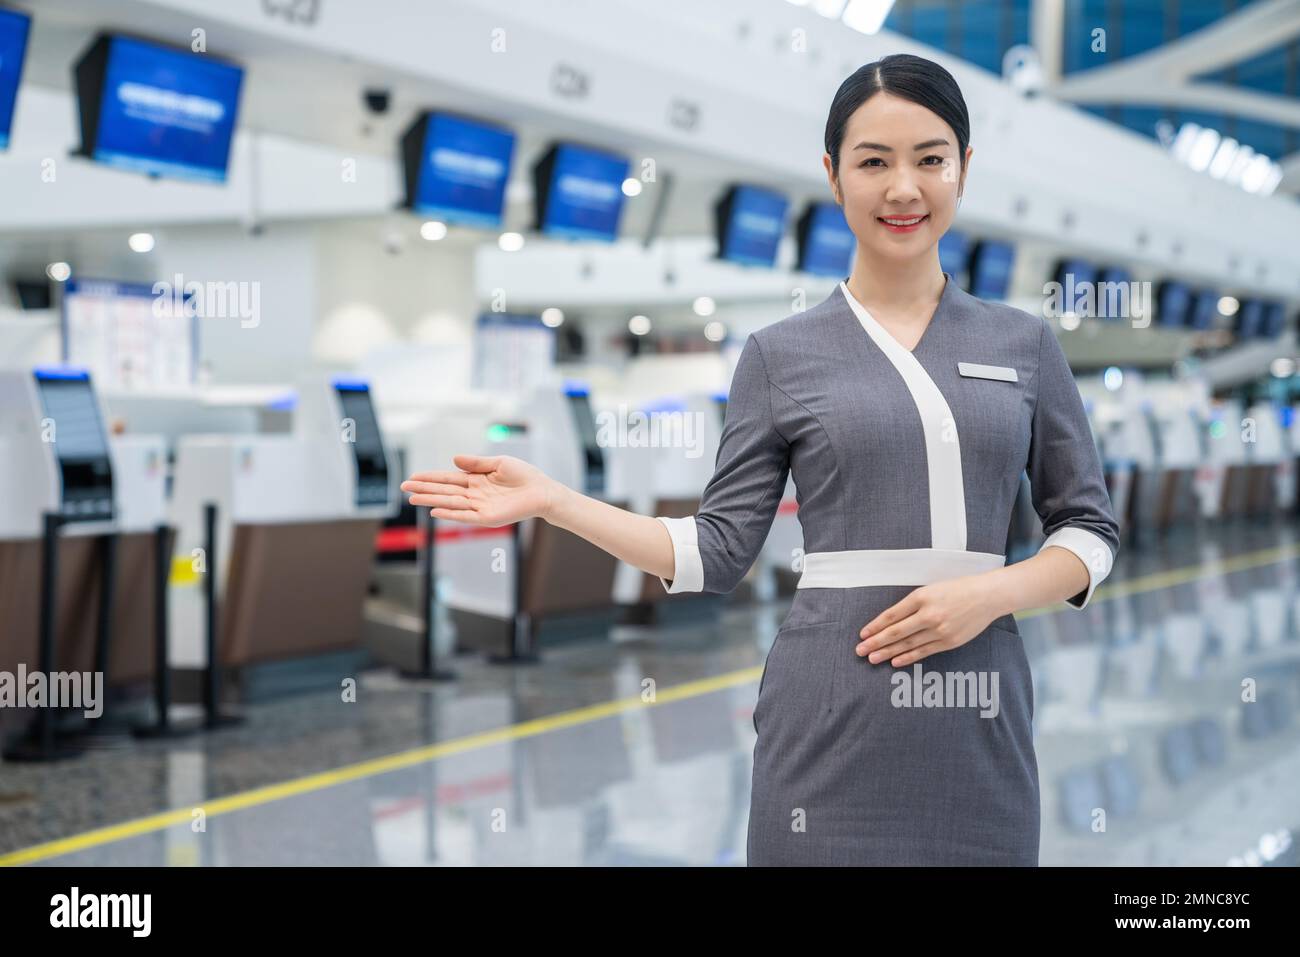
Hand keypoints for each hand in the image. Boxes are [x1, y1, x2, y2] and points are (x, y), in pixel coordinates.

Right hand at [400, 454, 560, 526]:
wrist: (542, 490)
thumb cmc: (524, 475)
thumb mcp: (498, 462)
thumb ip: (476, 462)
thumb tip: (453, 458)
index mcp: (476, 480)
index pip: (448, 478)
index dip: (430, 478)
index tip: (413, 477)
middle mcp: (474, 494)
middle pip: (444, 491)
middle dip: (424, 489)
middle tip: (403, 488)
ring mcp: (479, 506)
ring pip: (450, 503)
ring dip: (431, 500)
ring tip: (413, 499)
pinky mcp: (487, 518)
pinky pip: (465, 516)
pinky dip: (450, 514)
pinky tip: (435, 510)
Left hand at [855, 574, 1000, 665]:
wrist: (987, 596)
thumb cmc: (957, 589)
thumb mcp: (931, 589)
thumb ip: (912, 603)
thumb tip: (890, 621)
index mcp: (921, 597)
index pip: (892, 615)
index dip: (875, 626)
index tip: (862, 634)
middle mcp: (929, 614)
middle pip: (896, 632)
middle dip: (875, 642)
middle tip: (860, 651)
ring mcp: (939, 630)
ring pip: (908, 644)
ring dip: (888, 653)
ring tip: (872, 659)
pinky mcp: (949, 642)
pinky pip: (923, 652)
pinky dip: (908, 657)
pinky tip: (895, 661)